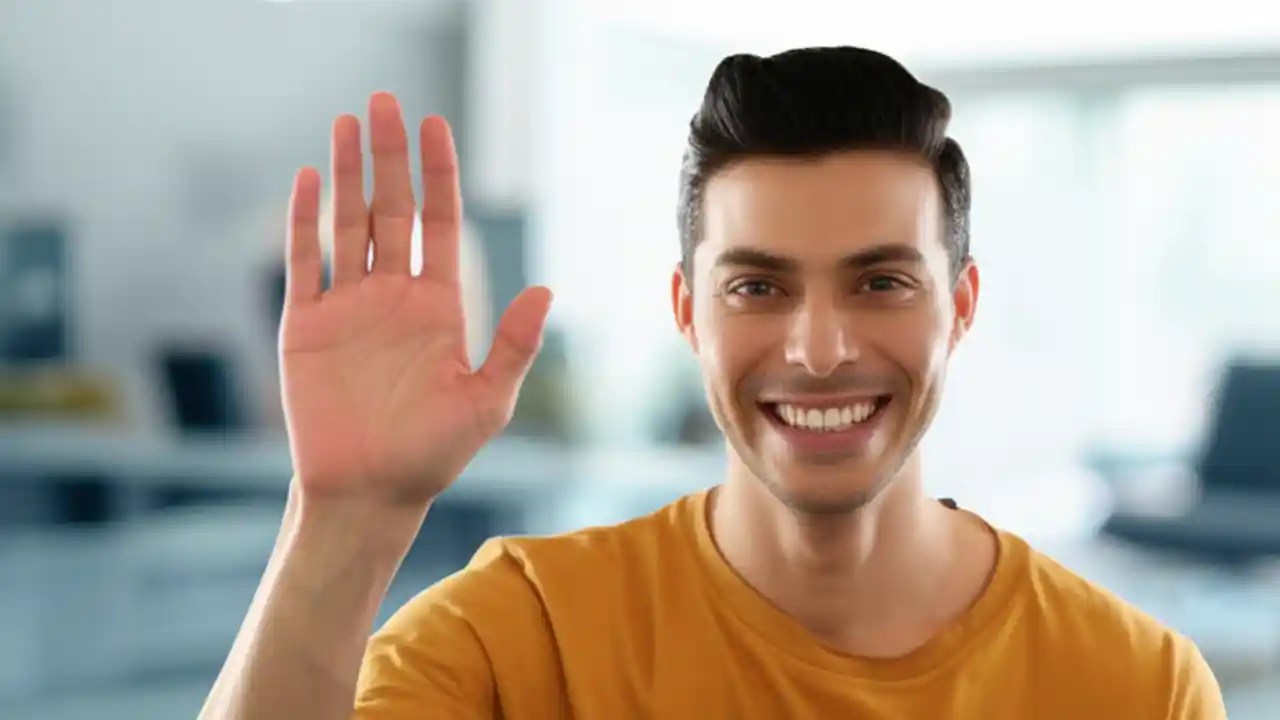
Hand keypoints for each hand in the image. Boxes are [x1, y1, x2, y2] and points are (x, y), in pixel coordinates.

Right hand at [278, 92, 551, 507]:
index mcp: (438, 306)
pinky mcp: (307, 326)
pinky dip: (302, 222)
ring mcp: (349, 307)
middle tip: (383, 102)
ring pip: (346, 224)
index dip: (438, 174)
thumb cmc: (432, 455)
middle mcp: (394, 296)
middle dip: (389, 156)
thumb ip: (513, 344)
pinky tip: (305, 181)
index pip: (440, 223)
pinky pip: (303, 263)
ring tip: (344, 123)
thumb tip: (546, 288)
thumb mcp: (486, 401)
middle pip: (392, 209)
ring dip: (345, 174)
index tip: (433, 125)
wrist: (368, 494)